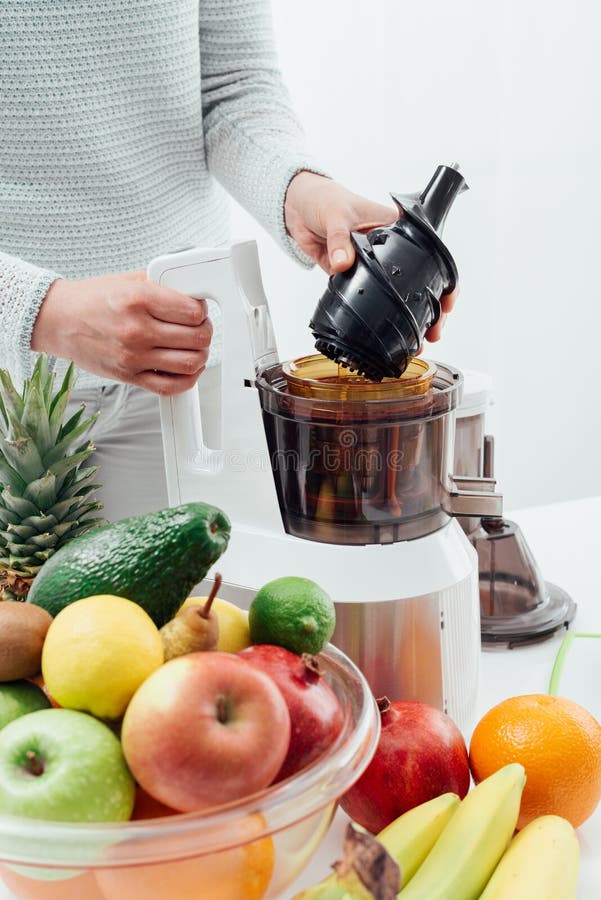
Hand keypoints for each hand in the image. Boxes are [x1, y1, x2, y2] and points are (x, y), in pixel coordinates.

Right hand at [31, 272, 211, 394]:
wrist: (59, 320)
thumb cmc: (92, 299)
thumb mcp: (129, 280)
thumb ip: (162, 286)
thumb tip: (193, 294)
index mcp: (139, 299)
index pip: (193, 311)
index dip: (202, 311)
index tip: (198, 310)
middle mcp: (137, 329)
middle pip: (197, 338)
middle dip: (205, 332)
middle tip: (199, 328)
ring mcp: (134, 356)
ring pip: (190, 363)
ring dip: (200, 356)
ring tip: (194, 347)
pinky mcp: (129, 376)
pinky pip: (171, 386)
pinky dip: (187, 379)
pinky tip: (187, 368)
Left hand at [284, 171, 457, 343]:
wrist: (298, 207)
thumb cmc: (325, 200)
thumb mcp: (337, 216)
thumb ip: (340, 240)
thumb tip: (343, 262)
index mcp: (397, 229)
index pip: (430, 254)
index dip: (444, 279)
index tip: (446, 299)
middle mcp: (391, 250)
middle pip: (420, 281)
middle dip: (430, 308)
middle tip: (433, 330)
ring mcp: (374, 266)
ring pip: (398, 295)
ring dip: (409, 318)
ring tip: (416, 340)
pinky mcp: (354, 277)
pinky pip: (370, 299)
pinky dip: (380, 317)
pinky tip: (389, 335)